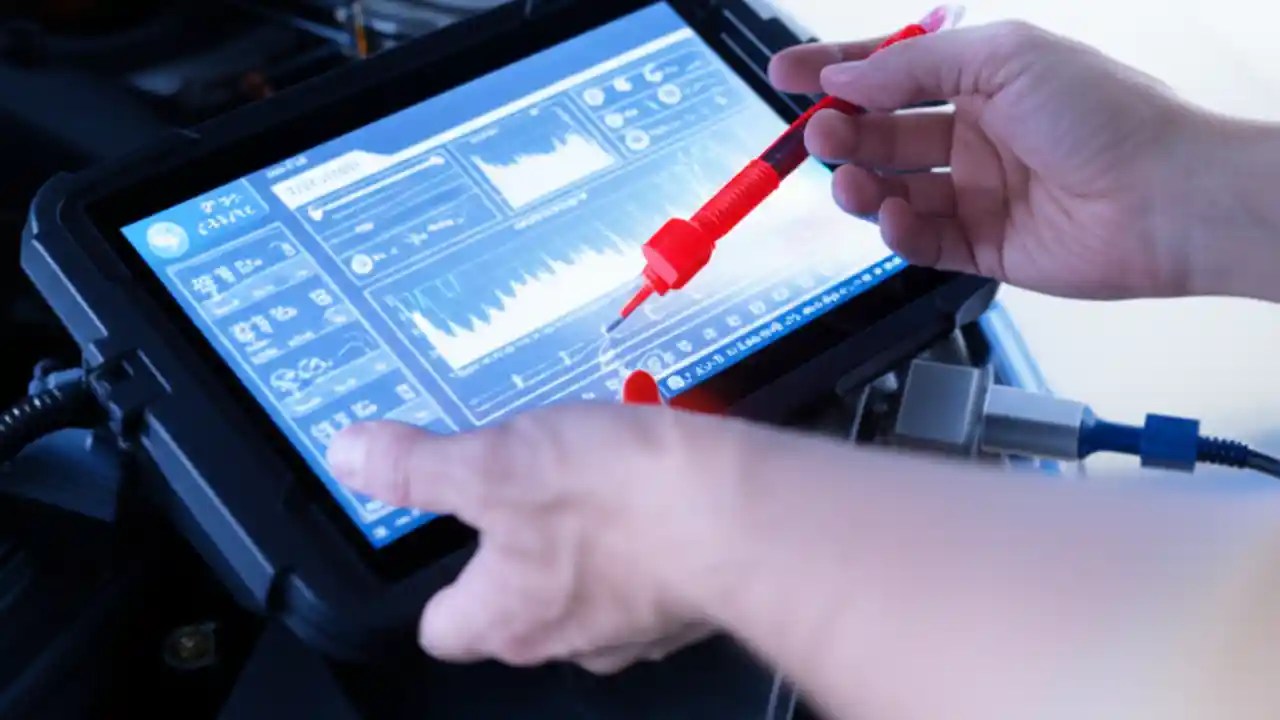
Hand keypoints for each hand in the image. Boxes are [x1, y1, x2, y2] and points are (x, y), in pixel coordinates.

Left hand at [326, 404, 748, 673]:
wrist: (746, 515)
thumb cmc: (621, 499)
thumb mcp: (494, 460)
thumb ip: (420, 466)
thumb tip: (353, 456)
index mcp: (506, 616)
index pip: (442, 629)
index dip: (435, 584)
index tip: (437, 538)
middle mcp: (566, 638)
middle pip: (516, 609)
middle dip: (515, 553)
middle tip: (520, 487)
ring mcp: (633, 626)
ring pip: (586, 589)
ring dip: (584, 543)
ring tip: (592, 475)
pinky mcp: (688, 603)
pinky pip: (648, 573)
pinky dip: (642, 538)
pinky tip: (651, 486)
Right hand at [769, 21, 1273, 299]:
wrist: (1164, 198)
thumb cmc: (1106, 115)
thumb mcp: (1002, 60)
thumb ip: (913, 69)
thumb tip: (847, 78)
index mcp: (983, 78)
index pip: (892, 72)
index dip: (837, 72)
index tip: (785, 76)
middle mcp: (977, 134)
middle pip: (884, 133)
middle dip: (843, 132)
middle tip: (817, 133)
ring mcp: (978, 191)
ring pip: (893, 189)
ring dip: (862, 184)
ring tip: (849, 182)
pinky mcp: (983, 245)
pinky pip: (920, 240)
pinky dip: (897, 230)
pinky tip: (893, 217)